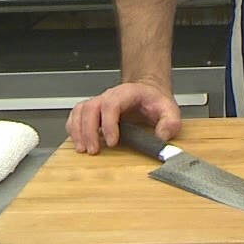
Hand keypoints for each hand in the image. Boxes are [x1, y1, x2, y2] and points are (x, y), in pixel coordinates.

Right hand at [66, 82, 181, 153]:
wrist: (148, 93)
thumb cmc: (156, 102)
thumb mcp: (170, 110)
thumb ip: (170, 123)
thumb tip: (162, 136)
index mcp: (127, 93)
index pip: (112, 104)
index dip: (109, 123)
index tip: (112, 142)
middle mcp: (109, 96)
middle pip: (91, 108)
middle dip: (89, 130)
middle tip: (93, 150)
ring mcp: (99, 102)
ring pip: (80, 111)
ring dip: (78, 130)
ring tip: (82, 149)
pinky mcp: (93, 110)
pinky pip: (76, 115)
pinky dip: (73, 128)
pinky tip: (78, 142)